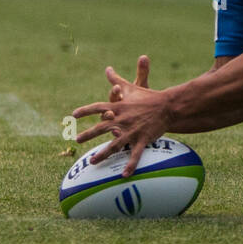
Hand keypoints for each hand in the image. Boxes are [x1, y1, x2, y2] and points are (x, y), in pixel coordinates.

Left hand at [72, 55, 165, 175]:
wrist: (168, 106)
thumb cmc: (148, 97)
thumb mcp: (131, 87)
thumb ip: (117, 80)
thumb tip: (107, 68)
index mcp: (119, 106)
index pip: (98, 107)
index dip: (86, 111)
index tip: (74, 115)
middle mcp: (122, 118)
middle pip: (101, 127)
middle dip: (88, 134)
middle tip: (77, 139)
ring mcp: (132, 130)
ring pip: (115, 144)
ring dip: (103, 154)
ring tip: (92, 161)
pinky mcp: (142, 139)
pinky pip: (134, 154)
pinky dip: (130, 165)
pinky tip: (123, 175)